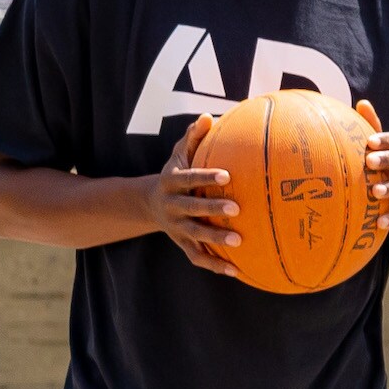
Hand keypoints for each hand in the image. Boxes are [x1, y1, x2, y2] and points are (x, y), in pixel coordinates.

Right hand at [145, 114, 242, 277]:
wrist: (149, 203)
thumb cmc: (175, 173)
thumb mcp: (178, 154)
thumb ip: (193, 138)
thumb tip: (209, 117)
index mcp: (171, 183)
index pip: (189, 179)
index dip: (206, 177)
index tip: (227, 175)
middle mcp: (171, 206)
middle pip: (191, 208)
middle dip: (212, 208)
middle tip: (237, 208)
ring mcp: (175, 227)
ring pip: (194, 235)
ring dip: (215, 239)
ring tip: (240, 242)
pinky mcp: (181, 243)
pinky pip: (197, 256)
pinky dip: (215, 264)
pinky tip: (237, 271)